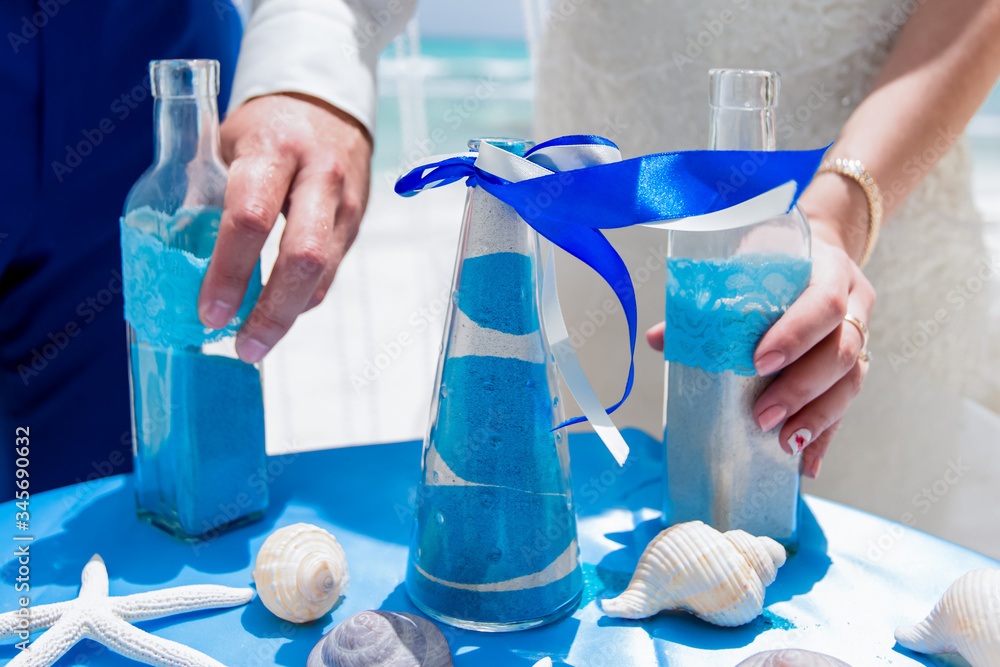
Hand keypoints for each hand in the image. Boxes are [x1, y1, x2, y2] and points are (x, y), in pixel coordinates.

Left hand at [199, 92, 372, 362]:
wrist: (329, 105)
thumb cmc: (266, 127)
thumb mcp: (224, 143)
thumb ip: (203, 194)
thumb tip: (174, 259)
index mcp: (275, 150)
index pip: (251, 217)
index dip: (229, 271)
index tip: (209, 311)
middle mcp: (319, 176)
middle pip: (302, 258)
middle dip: (271, 312)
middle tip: (242, 346)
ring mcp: (345, 203)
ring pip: (323, 274)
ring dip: (288, 316)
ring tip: (254, 342)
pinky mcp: (356, 223)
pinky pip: (329, 271)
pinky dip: (301, 298)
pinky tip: (275, 312)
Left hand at [645, 218, 874, 478]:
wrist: (815, 252)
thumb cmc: (773, 260)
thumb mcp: (746, 266)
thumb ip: (709, 300)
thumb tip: (658, 339)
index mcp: (829, 271)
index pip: (823, 304)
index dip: (795, 335)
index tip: (759, 362)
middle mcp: (854, 305)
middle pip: (843, 351)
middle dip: (801, 388)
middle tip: (762, 415)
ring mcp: (861, 336)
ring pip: (851, 382)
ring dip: (816, 418)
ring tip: (784, 443)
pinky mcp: (855, 367)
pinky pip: (846, 406)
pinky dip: (825, 437)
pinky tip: (806, 465)